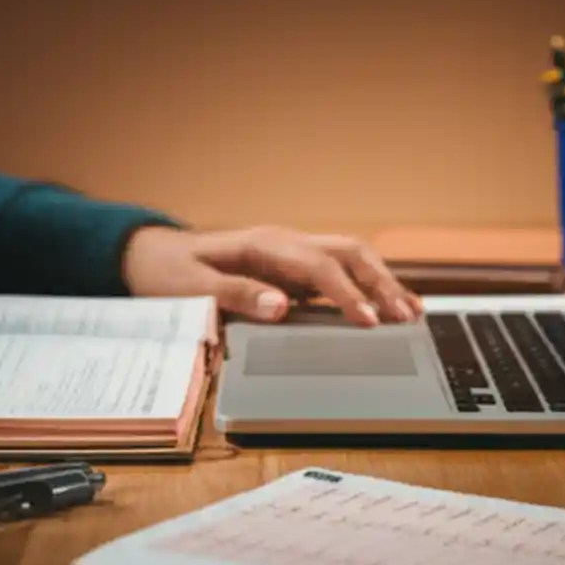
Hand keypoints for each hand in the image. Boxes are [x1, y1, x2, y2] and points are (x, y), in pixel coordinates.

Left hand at [120, 226, 422, 326]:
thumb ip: (235, 295)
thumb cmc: (170, 273)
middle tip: (406, 316)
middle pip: (349, 253)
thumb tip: (281, 306)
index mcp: (264, 246)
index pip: (320, 267)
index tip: (370, 321)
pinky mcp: (293, 270)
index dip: (348, 294)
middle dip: (382, 282)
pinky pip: (339, 273)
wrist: (152, 256)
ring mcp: (292, 255)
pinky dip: (366, 288)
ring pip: (351, 259)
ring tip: (411, 312)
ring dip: (382, 282)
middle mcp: (286, 244)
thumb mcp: (191, 287)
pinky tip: (385, 307)